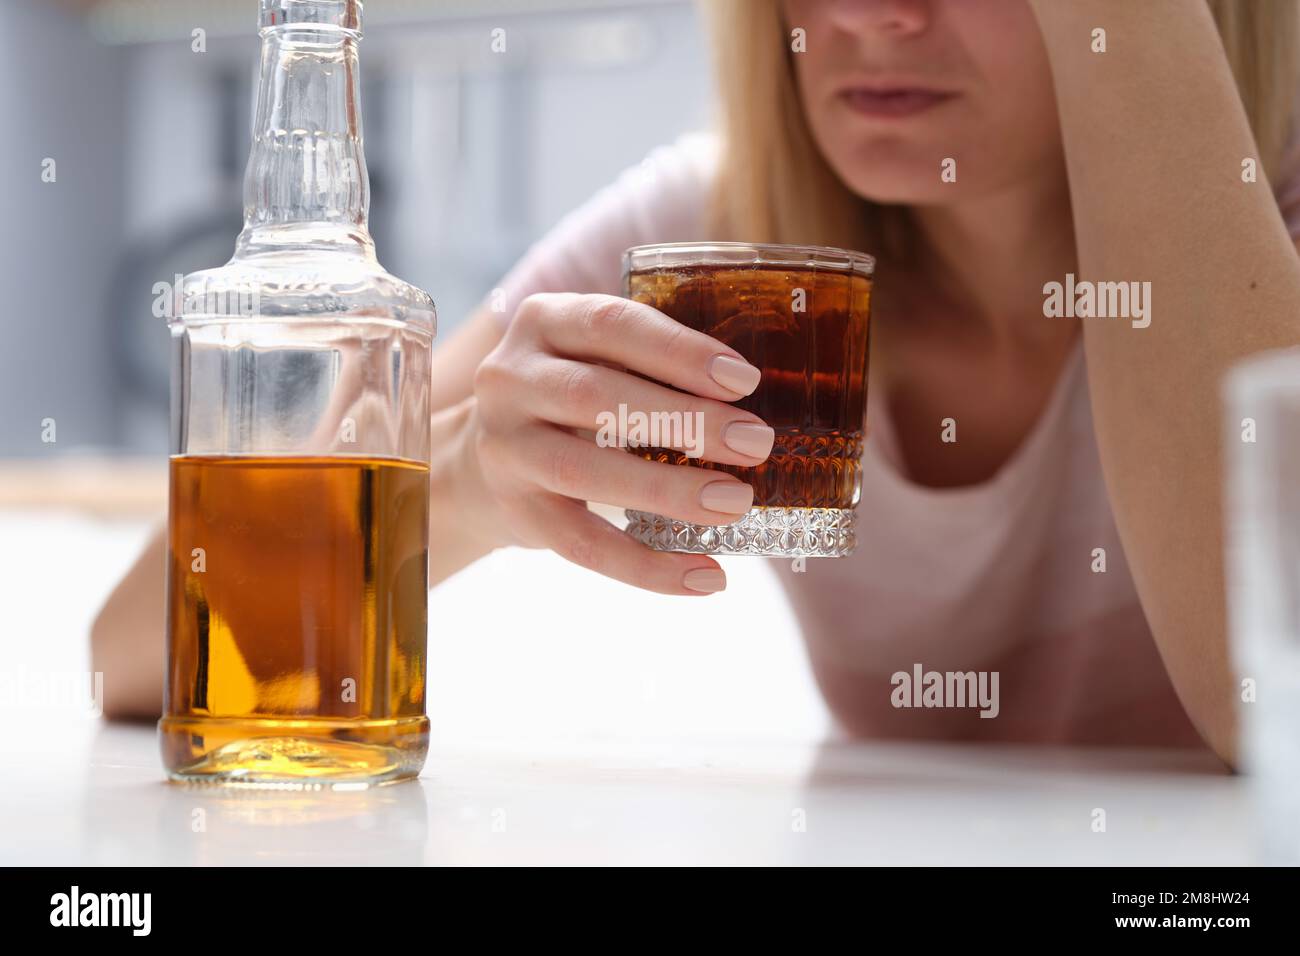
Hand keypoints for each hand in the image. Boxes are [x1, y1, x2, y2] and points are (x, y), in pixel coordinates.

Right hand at [464, 292, 773, 594]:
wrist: (487, 462)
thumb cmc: (574, 398)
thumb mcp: (598, 357)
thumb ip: (655, 364)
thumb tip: (756, 404)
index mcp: (545, 321)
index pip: (612, 325)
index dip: (679, 352)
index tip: (745, 380)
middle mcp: (510, 379)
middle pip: (598, 396)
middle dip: (687, 421)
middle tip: (758, 443)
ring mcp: (506, 448)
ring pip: (586, 470)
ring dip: (669, 490)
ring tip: (735, 503)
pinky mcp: (517, 512)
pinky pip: (583, 545)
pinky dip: (648, 567)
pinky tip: (706, 576)